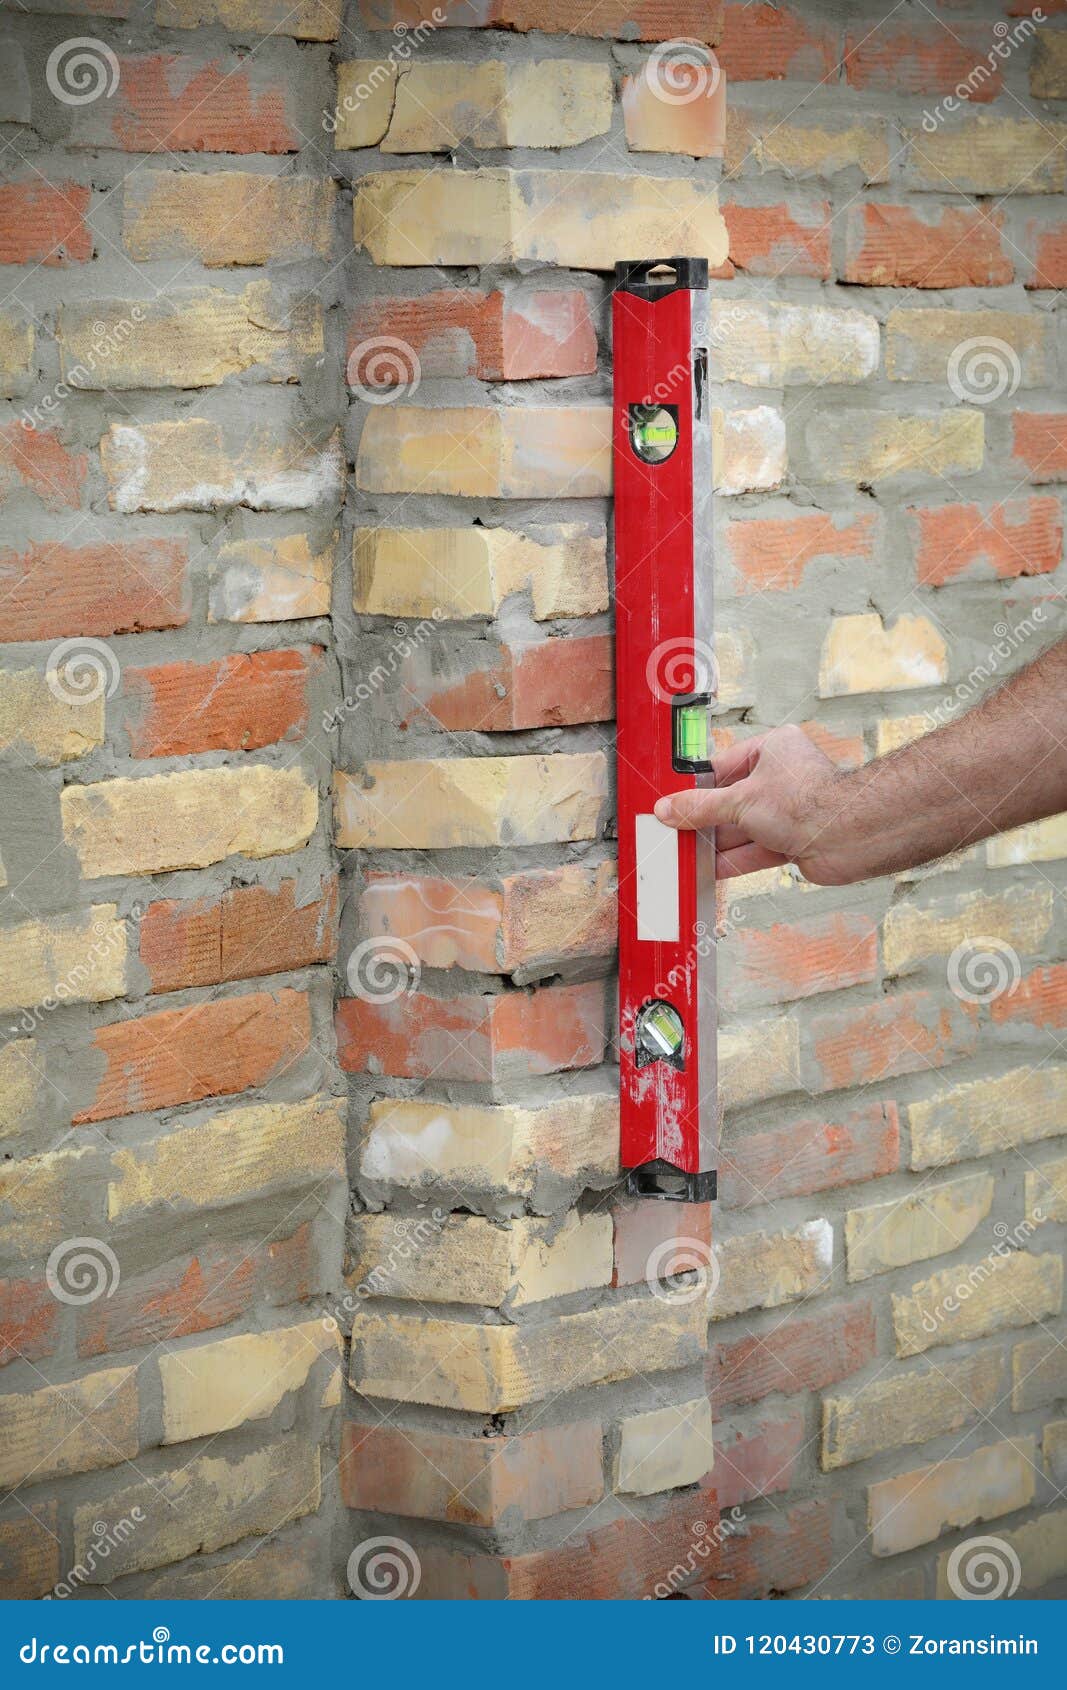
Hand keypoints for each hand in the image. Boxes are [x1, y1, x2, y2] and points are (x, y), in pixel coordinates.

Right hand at [653, 724, 868, 884]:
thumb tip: (670, 808)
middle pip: (731, 801)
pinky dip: (732, 861)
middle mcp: (781, 779)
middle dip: (704, 820)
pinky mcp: (792, 842)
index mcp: (772, 750)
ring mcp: (787, 813)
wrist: (850, 836)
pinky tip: (709, 870)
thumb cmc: (810, 801)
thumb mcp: (741, 801)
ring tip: (685, 855)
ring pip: (742, 829)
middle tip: (674, 831)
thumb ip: (701, 807)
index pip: (723, 767)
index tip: (673, 800)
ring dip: (715, 844)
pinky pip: (754, 851)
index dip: (697, 786)